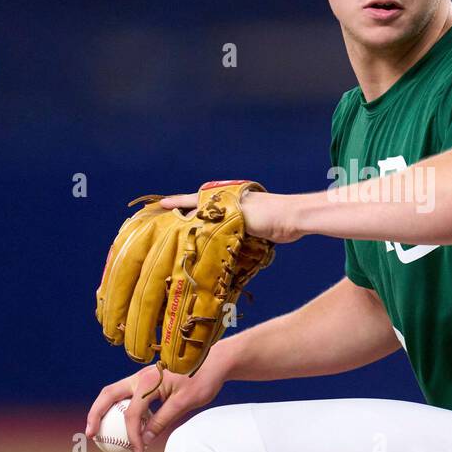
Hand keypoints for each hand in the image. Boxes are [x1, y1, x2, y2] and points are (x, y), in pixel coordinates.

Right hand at [85, 343, 231, 451]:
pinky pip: (127, 396)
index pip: (132, 413)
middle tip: (90, 435)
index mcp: (148, 381)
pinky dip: (119, 410)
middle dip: (95, 415)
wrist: (215, 360)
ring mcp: (142, 377)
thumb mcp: (184, 403)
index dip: (132, 435)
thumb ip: (162, 420)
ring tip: (98, 430)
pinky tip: (123, 426)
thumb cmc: (202, 379)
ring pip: (114, 394)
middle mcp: (140, 377)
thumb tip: (144, 440)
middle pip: (108, 395)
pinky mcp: (147, 381)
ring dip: (104, 411)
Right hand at [147, 189, 300, 243]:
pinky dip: (220, 243)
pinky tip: (211, 253)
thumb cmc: (266, 213)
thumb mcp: (236, 215)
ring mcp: (239, 218)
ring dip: (203, 234)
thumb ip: (217, 221)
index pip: (193, 199)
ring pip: (215, 226)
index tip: (159, 205)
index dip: (176, 203)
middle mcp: (229, 206)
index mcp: (224, 198)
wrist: (292, 219)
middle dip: (186, 220)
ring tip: (185, 244)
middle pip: (202, 213)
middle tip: (168, 228)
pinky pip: (229, 237)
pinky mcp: (250, 230)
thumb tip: (194, 228)